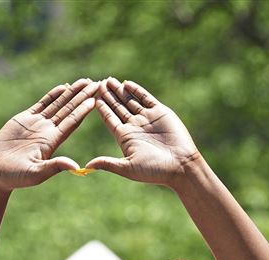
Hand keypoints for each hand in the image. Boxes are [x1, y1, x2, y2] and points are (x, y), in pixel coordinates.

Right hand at [0, 78, 97, 189]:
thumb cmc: (15, 177)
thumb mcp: (36, 173)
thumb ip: (54, 167)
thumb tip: (75, 166)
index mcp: (52, 142)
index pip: (71, 122)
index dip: (83, 110)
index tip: (95, 99)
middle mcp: (48, 131)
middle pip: (69, 110)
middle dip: (82, 96)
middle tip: (97, 83)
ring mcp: (37, 124)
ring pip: (58, 104)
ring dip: (71, 92)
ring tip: (85, 81)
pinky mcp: (25, 120)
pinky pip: (42, 104)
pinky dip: (53, 95)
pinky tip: (63, 87)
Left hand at [85, 78, 200, 186]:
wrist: (181, 165)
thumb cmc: (154, 170)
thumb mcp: (128, 168)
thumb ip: (108, 163)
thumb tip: (87, 166)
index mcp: (125, 138)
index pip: (109, 119)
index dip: (101, 108)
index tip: (91, 97)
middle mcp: (134, 126)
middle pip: (117, 107)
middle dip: (108, 96)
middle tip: (97, 83)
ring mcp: (147, 118)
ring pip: (130, 100)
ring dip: (119, 91)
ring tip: (108, 80)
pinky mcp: (160, 112)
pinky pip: (145, 98)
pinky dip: (136, 90)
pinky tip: (126, 83)